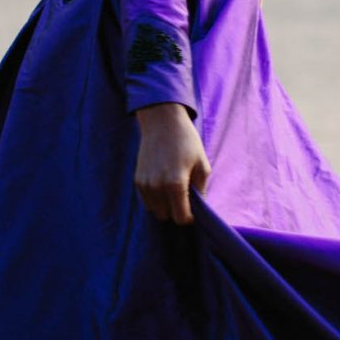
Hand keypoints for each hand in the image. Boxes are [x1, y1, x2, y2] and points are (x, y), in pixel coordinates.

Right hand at [132, 102, 209, 224]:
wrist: (162, 121)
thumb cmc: (187, 141)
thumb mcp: (202, 164)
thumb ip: (200, 190)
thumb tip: (199, 207)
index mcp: (176, 184)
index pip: (181, 218)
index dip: (190, 217)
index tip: (193, 209)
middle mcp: (158, 187)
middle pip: (167, 216)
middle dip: (176, 211)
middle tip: (184, 197)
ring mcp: (145, 184)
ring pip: (155, 210)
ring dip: (164, 205)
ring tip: (172, 189)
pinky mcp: (137, 180)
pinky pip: (146, 200)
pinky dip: (155, 198)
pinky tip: (163, 184)